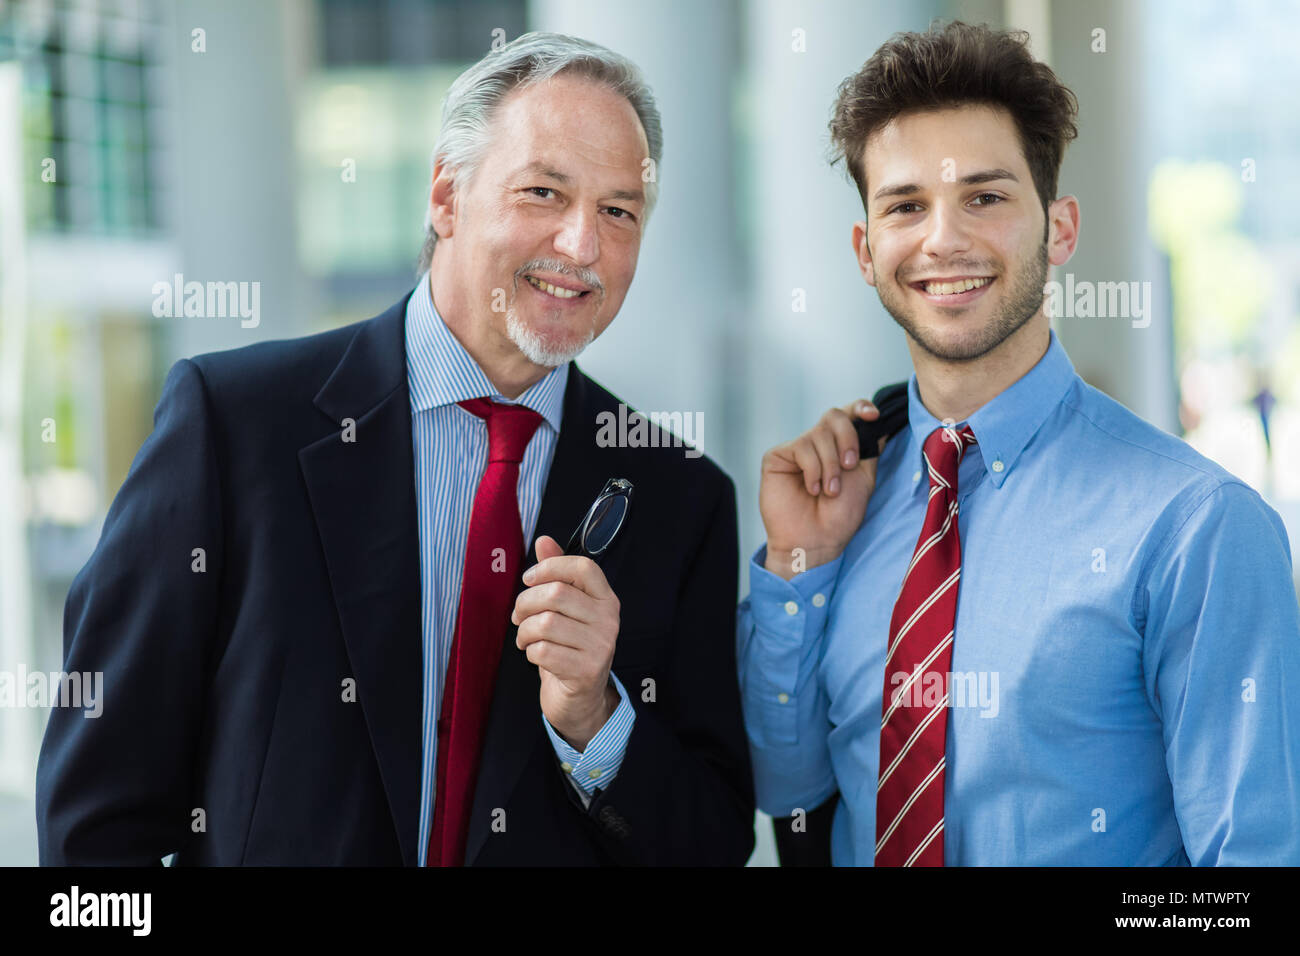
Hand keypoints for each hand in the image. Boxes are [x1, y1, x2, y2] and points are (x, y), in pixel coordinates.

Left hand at [512, 535, 620, 750]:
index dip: (550, 567)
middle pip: (556, 594)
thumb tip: (544, 541)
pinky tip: (534, 654)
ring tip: (524, 637)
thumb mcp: (565, 610)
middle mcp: (608, 620)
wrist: (580, 698)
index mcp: (606, 599)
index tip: (529, 579)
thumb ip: (557, 575)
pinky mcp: (586, 671)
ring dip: (524, 631)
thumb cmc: (569, 647)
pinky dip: (530, 651)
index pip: (583, 567)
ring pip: (545, 623)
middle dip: (525, 603)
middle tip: (518, 615)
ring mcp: (600, 647)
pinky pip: (543, 651)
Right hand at [758, 399, 886, 580]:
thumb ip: (869, 449)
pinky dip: (813, 469)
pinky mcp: (777, 457)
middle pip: (834, 416)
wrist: (816, 540)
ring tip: (829, 490)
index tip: (872, 416)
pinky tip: (811, 489)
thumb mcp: (864, 479)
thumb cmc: (839, 516)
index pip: (848, 414)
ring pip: (818, 433)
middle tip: (849, 465)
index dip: (859, 408)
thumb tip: (876, 420)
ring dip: (830, 464)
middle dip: (847, 439)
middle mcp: (818, 444)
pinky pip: (801, 447)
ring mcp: (797, 449)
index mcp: (839, 446)